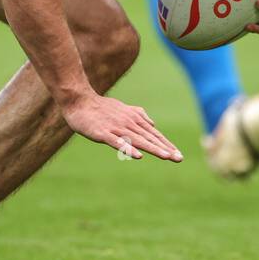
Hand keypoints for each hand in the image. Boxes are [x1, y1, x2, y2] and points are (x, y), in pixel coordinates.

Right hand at [61, 90, 182, 161]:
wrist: (79, 101)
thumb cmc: (100, 106)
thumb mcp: (122, 108)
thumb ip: (138, 114)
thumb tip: (152, 124)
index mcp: (134, 119)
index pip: (153, 134)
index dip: (166, 144)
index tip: (177, 155)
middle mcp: (128, 123)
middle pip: (149, 138)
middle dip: (165, 148)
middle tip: (178, 158)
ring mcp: (116, 128)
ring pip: (138, 141)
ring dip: (153, 148)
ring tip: (166, 157)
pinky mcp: (104, 133)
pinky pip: (118, 143)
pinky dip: (128, 148)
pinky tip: (138, 155)